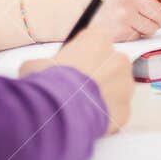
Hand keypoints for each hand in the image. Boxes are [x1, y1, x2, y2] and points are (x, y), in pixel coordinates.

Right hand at [19, 29, 133, 133]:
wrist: (59, 112)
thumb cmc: (48, 83)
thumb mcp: (35, 64)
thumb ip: (47, 63)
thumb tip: (40, 71)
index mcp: (98, 39)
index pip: (95, 40)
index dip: (82, 54)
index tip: (72, 64)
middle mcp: (117, 59)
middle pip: (109, 64)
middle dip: (96, 74)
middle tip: (75, 88)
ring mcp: (125, 86)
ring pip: (116, 89)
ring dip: (101, 96)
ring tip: (78, 107)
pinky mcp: (125, 110)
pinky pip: (115, 112)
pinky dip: (103, 117)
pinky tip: (85, 120)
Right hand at [44, 0, 160, 41]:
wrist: (65, 10)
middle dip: (159, 18)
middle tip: (149, 19)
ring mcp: (124, 13)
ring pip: (153, 26)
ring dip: (146, 28)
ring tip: (132, 22)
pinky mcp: (119, 30)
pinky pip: (138, 36)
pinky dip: (133, 35)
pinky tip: (120, 27)